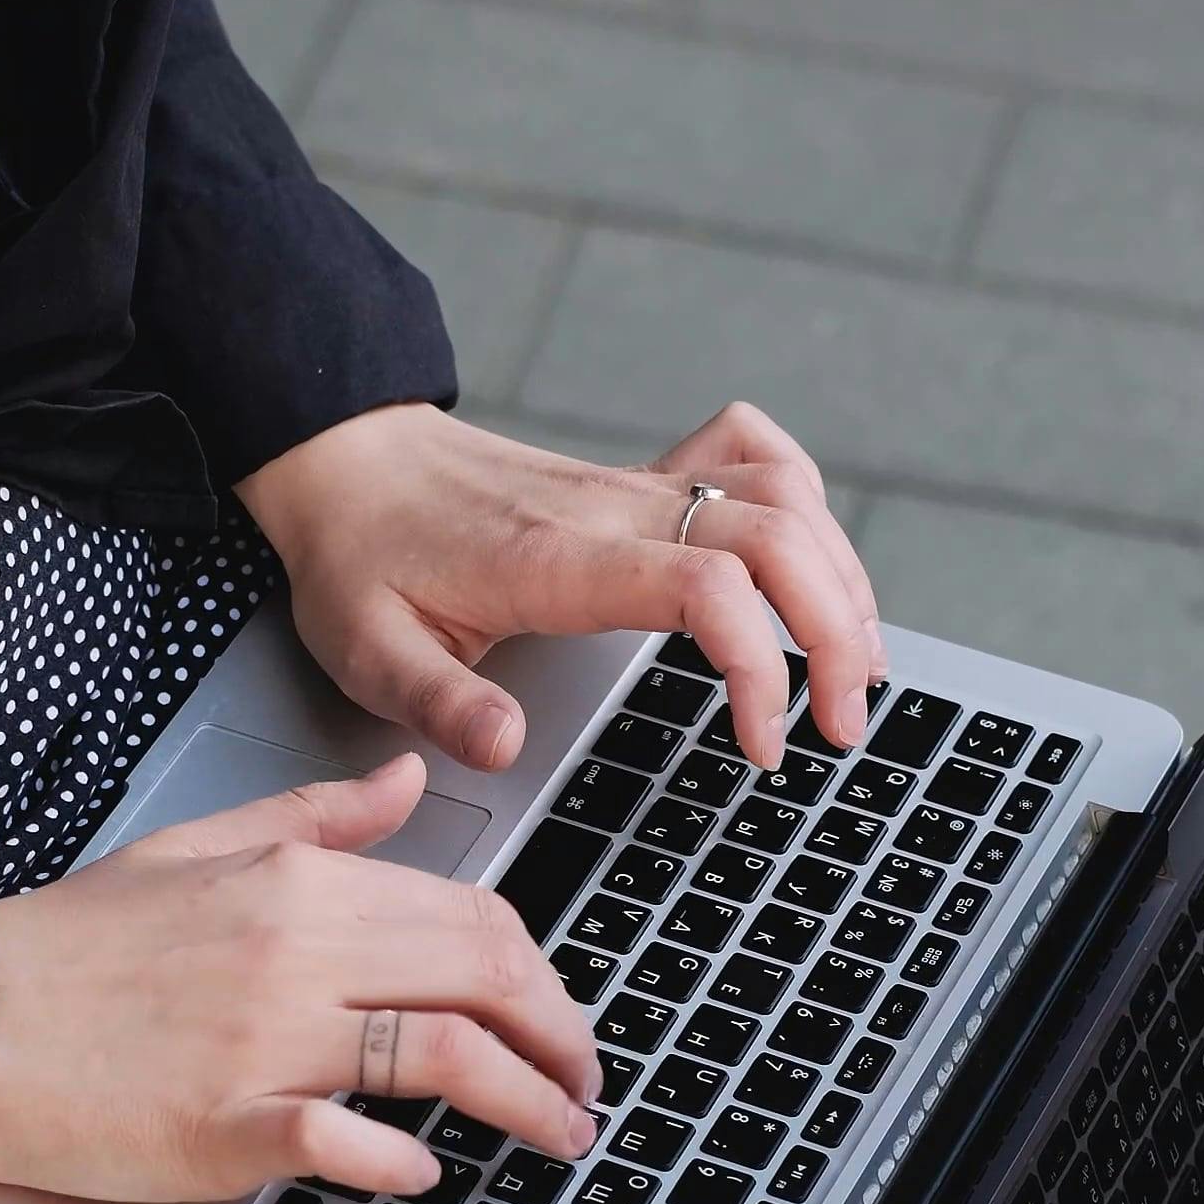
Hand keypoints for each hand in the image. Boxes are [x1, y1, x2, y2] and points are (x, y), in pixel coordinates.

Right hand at [0, 754, 601, 1202]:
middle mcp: (295, 957)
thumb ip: (319, 818)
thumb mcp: (199, 849)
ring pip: (447, 1059)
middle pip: (486, 981)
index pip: (475, 918)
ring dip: (527, 1106)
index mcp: (297, 885)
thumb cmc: (69, 949)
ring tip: (557, 1136)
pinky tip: (426, 1172)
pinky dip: (405, 1162)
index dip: (543, 976)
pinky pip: (350, 1142)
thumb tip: (407, 778)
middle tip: (586, 1083)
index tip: (558, 1015)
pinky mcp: (224, 1129)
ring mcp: (263, 1046)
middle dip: (563, 1039)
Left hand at [232, 401, 888, 772]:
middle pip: (779, 538)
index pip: (706, 588)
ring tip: (855, 665)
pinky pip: (754, 455)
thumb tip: (504, 748)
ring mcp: (639, 488)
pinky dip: (806, 502)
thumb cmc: (363, 557)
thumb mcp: (368, 648)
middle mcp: (618, 510)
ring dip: (842, 578)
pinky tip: (814, 560)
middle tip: (844, 728)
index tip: (761, 744)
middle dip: (836, 634)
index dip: (760, 667)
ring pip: (786, 498)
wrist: (347, 462)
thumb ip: (438, 702)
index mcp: (560, 557)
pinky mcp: (645, 480)